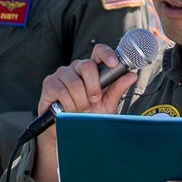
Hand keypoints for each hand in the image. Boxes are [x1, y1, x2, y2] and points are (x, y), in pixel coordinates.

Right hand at [32, 44, 137, 181]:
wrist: (68, 130)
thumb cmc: (87, 115)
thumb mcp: (106, 103)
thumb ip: (117, 89)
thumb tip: (132, 75)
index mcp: (91, 69)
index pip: (98, 51)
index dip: (106, 54)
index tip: (114, 64)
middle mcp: (76, 68)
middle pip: (86, 66)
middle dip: (93, 87)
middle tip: (94, 101)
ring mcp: (61, 74)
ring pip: (74, 82)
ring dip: (80, 101)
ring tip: (81, 110)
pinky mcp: (50, 83)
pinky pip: (62, 91)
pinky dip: (68, 105)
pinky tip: (69, 111)